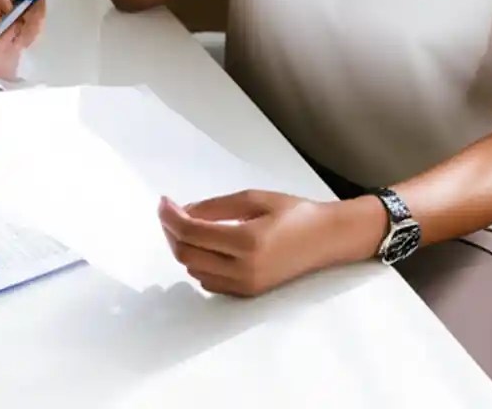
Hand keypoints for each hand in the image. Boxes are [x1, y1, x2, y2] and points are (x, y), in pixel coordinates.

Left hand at [157, 190, 385, 296]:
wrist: (327, 239)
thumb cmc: (295, 214)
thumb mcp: (255, 199)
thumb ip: (216, 207)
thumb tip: (183, 212)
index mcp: (247, 241)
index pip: (192, 233)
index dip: (170, 217)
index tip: (163, 201)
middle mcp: (244, 269)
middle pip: (186, 255)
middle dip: (171, 232)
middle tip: (170, 212)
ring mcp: (245, 285)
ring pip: (194, 269)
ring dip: (183, 247)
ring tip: (187, 224)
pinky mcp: (247, 292)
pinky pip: (208, 280)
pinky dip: (198, 261)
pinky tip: (204, 244)